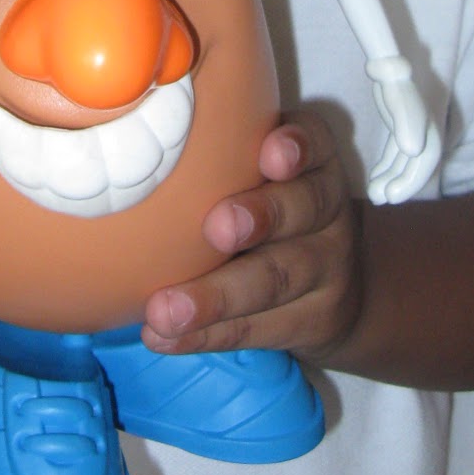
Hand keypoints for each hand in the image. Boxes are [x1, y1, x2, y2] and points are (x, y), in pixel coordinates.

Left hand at [140, 110, 361, 361]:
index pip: (315, 143)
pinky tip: (163, 337)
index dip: (297, 147)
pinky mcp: (314, 320)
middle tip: (216, 227)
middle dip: (260, 216)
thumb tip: (127, 136)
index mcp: (314, 161)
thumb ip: (225, 146)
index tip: (270, 155)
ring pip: (277, 279)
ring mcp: (327, 268)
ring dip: (217, 296)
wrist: (346, 282)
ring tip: (164, 310)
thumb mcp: (270, 168)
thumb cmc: (275, 204)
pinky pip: (258, 328)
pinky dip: (207, 334)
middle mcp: (327, 209)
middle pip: (302, 210)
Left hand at [365, 56, 442, 203]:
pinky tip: (375, 179)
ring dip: (391, 179)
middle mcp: (424, 135)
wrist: (388, 66)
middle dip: (399, 184)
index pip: (425, 162)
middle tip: (380, 198)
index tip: (393, 197)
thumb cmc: (396, 81)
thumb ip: (407, 123)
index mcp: (430, 131)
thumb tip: (413, 151)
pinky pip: (394, 156)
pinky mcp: (399, 131)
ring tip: (375, 194)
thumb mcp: (401, 100)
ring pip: (403, 163)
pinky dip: (386, 168)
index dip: (411, 182)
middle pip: (414, 166)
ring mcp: (411, 133)